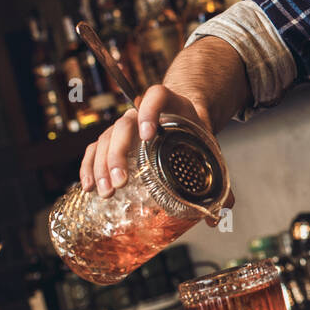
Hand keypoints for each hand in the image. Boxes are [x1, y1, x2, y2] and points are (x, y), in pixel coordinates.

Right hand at [79, 84, 222, 217]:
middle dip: (117, 154)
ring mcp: (125, 125)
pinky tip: (88, 187)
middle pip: (123, 124)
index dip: (149, 111)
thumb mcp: (208, 150)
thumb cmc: (195, 138)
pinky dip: (89, 166)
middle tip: (121, 183)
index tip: (148, 135)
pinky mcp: (113, 139)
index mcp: (171, 105)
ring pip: (105, 138)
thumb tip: (221, 213)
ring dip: (101, 165)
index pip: (156, 96)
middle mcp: (142, 112)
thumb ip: (217, 178)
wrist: (184, 124)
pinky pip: (94, 149)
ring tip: (107, 192)